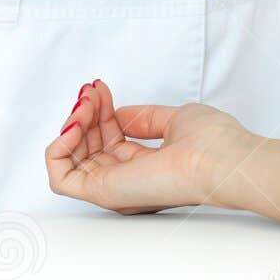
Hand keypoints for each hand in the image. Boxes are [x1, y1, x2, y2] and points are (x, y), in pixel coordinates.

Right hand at [46, 80, 251, 214]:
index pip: (108, 140)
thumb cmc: (212, 142)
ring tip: (85, 103)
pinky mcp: (102, 192)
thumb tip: (117, 114)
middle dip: (84, 113)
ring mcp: (114, 187)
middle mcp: (128, 179)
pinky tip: (74, 125)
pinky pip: (60, 178)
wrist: (222, 160)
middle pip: (88, 147)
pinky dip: (58, 149)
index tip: (99, 87)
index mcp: (145, 166)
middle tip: (91, 91)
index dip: (99, 111)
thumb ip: (143, 118)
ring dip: (72, 124)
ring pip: (71, 158)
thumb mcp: (174, 119)